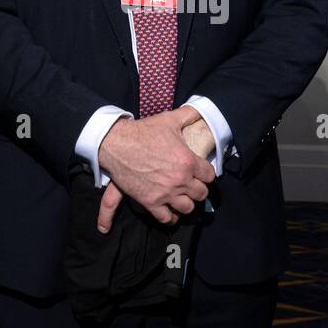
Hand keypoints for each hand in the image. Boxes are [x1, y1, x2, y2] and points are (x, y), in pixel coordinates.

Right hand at [96, 105, 214, 232]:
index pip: (210, 176)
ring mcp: (165, 193)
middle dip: (198, 190)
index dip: (207, 174)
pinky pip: (167, 218)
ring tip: (183, 199)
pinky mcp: (150, 202)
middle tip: (193, 186)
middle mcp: (180, 180)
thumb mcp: (169, 120)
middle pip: (201, 193)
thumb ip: (188, 115)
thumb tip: (199, 109)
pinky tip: (171, 212)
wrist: (117, 144)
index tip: (202, 173)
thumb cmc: (143, 131)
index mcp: (188, 161)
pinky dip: (170, 217)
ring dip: (187, 204)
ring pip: (187, 208)